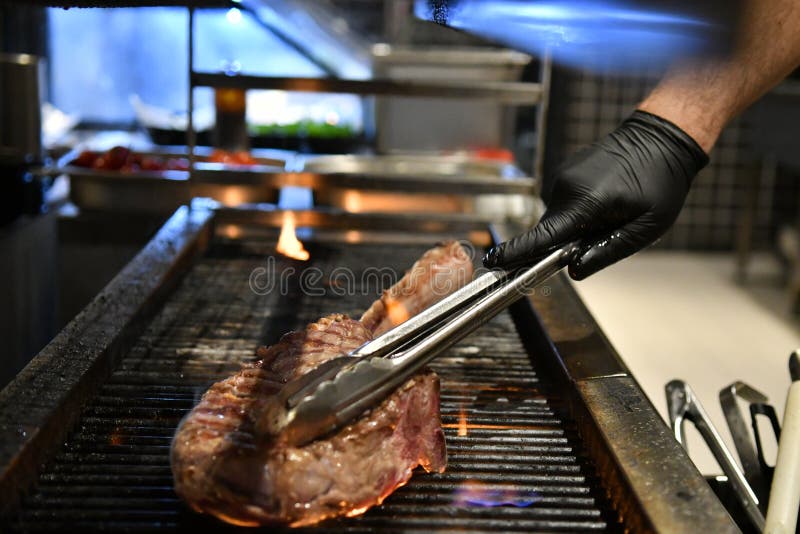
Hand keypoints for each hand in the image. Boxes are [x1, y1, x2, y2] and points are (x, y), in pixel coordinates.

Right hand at [483, 110, 708, 279]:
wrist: (662, 136)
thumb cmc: (661, 181)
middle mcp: (568, 186)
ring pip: (559, 216)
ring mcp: (565, 175)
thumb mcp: (647, 227)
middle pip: (552, 229)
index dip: (518, 251)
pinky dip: (578, 210)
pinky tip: (607, 201)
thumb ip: (608, 250)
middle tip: (607, 233)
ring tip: (614, 213)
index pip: (545, 234)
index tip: (495, 261)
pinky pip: (565, 202)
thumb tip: (575, 270)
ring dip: (577, 225)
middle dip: (569, 241)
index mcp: (587, 201)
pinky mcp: (567, 171)